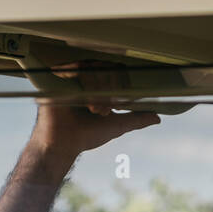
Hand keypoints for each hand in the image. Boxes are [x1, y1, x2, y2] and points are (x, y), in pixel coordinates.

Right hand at [29, 60, 160, 159]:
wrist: (63, 144)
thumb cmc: (87, 135)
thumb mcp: (116, 126)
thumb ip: (136, 119)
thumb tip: (157, 118)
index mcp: (98, 85)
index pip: (114, 71)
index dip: (121, 83)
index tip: (118, 103)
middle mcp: (84, 78)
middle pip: (103, 67)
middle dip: (109, 90)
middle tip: (103, 111)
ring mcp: (70, 77)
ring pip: (91, 68)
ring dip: (97, 90)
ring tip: (94, 110)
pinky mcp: (55, 78)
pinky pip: (72, 68)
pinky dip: (82, 83)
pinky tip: (85, 101)